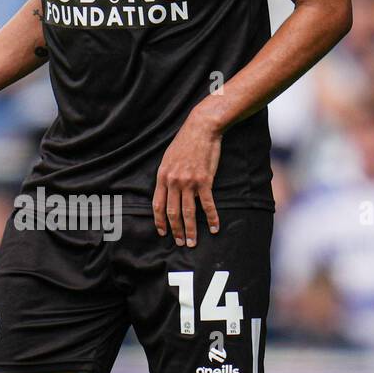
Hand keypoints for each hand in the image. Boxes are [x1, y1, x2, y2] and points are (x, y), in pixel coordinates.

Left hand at [152, 109, 221, 245]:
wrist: (201, 129)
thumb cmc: (185, 142)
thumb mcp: (168, 158)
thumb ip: (166, 176)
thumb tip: (165, 191)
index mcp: (162, 177)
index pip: (158, 205)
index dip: (159, 221)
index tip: (163, 233)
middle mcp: (174, 182)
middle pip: (173, 212)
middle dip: (176, 230)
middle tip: (181, 243)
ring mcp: (189, 182)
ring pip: (188, 212)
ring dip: (191, 230)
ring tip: (193, 242)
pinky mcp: (205, 181)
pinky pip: (207, 204)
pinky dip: (212, 218)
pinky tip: (215, 227)